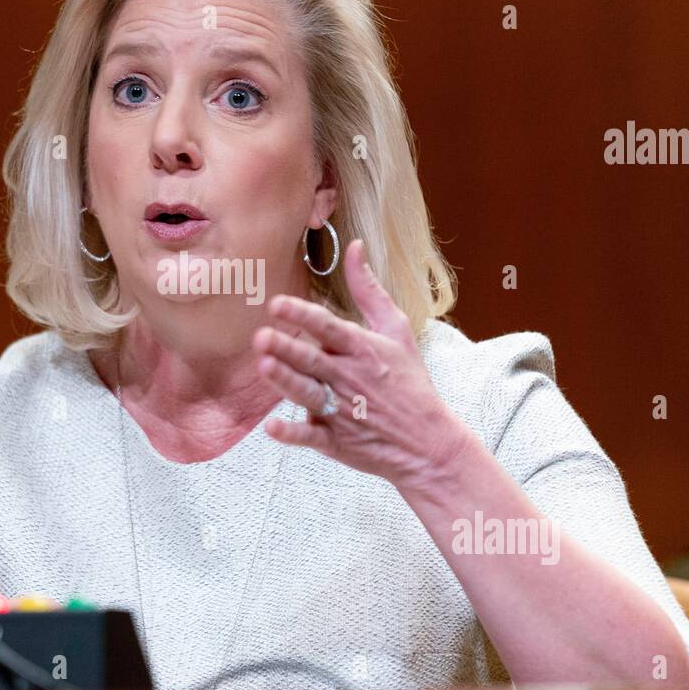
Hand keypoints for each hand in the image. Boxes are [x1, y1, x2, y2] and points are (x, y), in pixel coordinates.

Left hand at [252, 239, 471, 491]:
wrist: (428, 442)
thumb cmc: (409, 381)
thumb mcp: (397, 331)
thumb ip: (369, 291)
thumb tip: (354, 247)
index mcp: (362, 349)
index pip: (328, 328)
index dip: (302, 315)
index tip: (276, 304)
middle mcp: (349, 378)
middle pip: (313, 360)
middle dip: (287, 348)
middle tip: (260, 337)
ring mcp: (342, 411)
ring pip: (308, 394)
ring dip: (286, 381)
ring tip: (263, 367)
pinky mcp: (337, 442)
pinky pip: (311, 437)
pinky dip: (292, 434)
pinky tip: (272, 428)